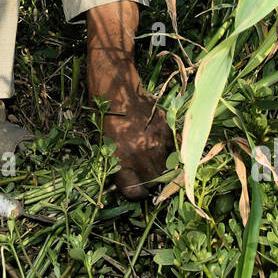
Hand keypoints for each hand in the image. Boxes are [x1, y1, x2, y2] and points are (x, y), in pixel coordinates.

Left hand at [85, 1, 174, 198]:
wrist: (115, 84)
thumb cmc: (104, 113)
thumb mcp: (104, 142)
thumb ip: (120, 164)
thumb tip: (134, 182)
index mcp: (121, 158)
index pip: (135, 193)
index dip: (135, 193)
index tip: (135, 187)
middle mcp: (141, 152)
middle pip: (156, 183)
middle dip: (152, 183)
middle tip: (146, 175)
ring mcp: (156, 139)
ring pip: (168, 167)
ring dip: (163, 167)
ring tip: (153, 159)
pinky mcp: (166, 127)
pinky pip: (173, 149)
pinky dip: (169, 151)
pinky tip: (158, 143)